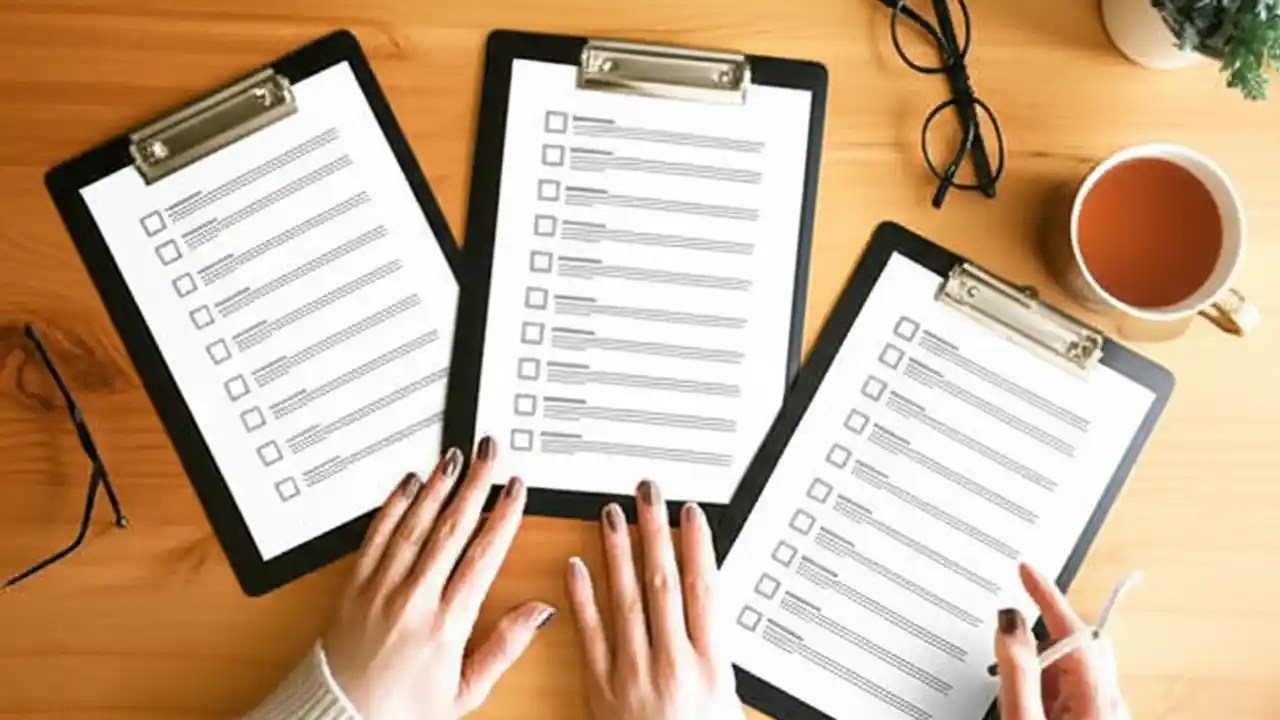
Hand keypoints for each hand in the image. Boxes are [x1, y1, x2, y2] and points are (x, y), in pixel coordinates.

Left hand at [322, 438, 554, 719]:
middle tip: (488, 452)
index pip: (483, 557)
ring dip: (436, 487)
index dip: (503, 517)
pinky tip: (408, 483)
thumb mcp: (465, 692)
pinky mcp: (353, 587)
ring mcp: (380, 589)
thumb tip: (540, 612)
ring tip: (454, 457)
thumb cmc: (401, 712)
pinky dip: (392, 506)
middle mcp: (412, 600)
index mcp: (446, 625)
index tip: (516, 489)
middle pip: (451, 529)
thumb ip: (505, 647)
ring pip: (414, 525)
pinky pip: (375, 536)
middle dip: (474, 485)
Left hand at [566, 480, 744, 719]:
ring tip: (612, 515)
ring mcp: (632, 674)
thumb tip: (713, 607)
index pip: (704, 590)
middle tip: (648, 493)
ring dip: (618, 552)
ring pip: (625, 599)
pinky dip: (582, 598)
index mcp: (710, 667)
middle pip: (664, 583)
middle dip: (655, 532)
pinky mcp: (600, 687)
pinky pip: (590, 634)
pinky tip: (576, 566)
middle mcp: (671, 665)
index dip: (697, 545)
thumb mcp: (729, 705)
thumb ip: (717, 655)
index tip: (690, 513)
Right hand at [995, 564, 1129, 719]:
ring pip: (1070, 669)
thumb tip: (1010, 623)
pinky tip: (1034, 713)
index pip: (1073, 629)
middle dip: (1039, 646)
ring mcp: (1107, 714)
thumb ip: (1017, 670)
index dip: (1046, 595)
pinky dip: (1048, 691)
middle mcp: (1111, 704)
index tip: (1027, 570)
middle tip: (1009, 663)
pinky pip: (1073, 689)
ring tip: (1022, 705)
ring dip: (1042, 675)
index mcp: (1098, 698)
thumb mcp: (1023, 718)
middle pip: (1074, 648)